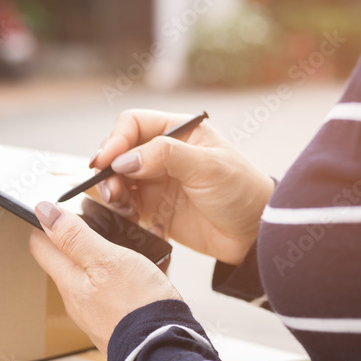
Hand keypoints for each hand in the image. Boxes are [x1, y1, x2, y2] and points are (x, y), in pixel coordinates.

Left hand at [30, 202, 180, 352]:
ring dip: (111, 253)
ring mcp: (99, 310)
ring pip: (99, 272)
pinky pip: (120, 288)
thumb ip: (75, 237)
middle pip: (70, 258)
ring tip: (133, 240)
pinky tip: (151, 267)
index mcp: (69, 281)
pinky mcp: (120, 318)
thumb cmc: (138, 309)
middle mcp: (79, 298)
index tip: (54, 210)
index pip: (41, 246)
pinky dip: (132, 273)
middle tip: (97, 219)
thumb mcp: (107, 260)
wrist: (167, 351)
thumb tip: (44, 213)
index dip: (46, 224)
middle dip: (81, 236)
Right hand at [90, 109, 273, 265]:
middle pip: (117, 152)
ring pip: (115, 179)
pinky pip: (122, 204)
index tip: (106, 162)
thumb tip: (123, 160)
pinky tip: (130, 217)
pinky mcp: (151, 207)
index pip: (132, 124)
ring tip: (120, 205)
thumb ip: (166, 156)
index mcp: (178, 132)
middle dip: (107, 170)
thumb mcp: (208, 167)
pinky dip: (118, 209)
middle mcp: (161, 153)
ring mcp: (154, 181)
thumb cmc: (242, 192)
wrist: (254, 236)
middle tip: (111, 191)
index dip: (115, 140)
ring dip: (110, 191)